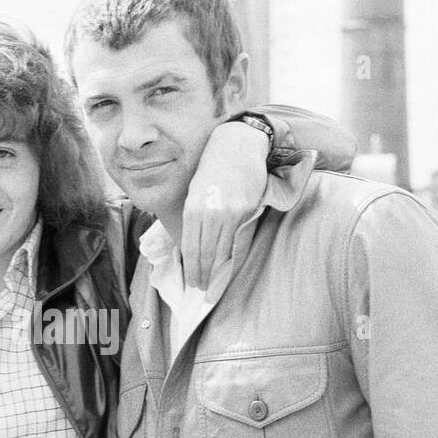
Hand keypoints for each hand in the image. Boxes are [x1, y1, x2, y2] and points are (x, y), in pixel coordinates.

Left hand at [180, 120, 269, 289]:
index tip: (193, 282)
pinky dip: (234, 255)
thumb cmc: (212, 170)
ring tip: (215, 283)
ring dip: (218, 270)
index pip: (190, 247)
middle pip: (205, 253)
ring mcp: (229, 213)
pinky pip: (238, 239)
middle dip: (204, 274)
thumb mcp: (194, 192)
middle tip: (203, 289)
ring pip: (222, 250)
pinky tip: (230, 265)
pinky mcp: (246, 211)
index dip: (192, 268)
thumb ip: (193, 218)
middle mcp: (209, 213)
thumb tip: (192, 247)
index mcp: (192, 209)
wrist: (236, 147)